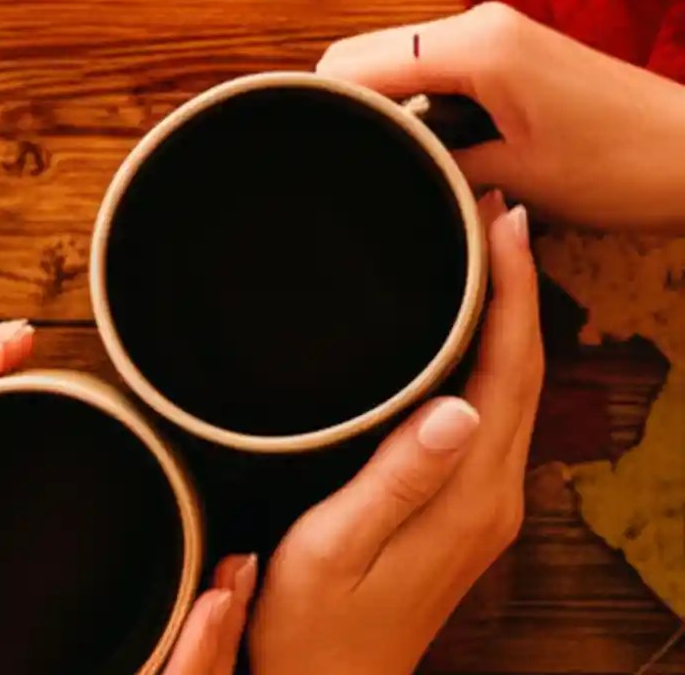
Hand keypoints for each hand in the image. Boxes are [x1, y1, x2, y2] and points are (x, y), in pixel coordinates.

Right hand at [249, 194, 543, 674]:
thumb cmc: (313, 625)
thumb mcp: (334, 549)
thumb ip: (395, 480)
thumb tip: (456, 405)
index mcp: (466, 497)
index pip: (510, 372)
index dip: (512, 291)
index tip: (502, 222)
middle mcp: (489, 497)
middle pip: (524, 371)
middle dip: (517, 285)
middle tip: (492, 212)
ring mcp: (480, 507)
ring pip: (512, 389)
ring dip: (505, 317)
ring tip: (483, 253)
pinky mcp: (461, 512)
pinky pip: (490, 413)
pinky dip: (486, 357)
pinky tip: (461, 335)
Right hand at [317, 2, 684, 229]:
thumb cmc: (618, 168)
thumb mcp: (511, 176)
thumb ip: (431, 161)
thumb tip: (379, 165)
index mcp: (475, 49)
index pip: (353, 64)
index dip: (319, 107)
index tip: (299, 154)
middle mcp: (478, 26)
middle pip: (365, 54)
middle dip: (341, 104)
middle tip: (333, 167)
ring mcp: (494, 33)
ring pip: (395, 60)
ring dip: (378, 104)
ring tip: (376, 163)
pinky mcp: (509, 51)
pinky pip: (431, 68)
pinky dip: (412, 101)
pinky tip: (418, 147)